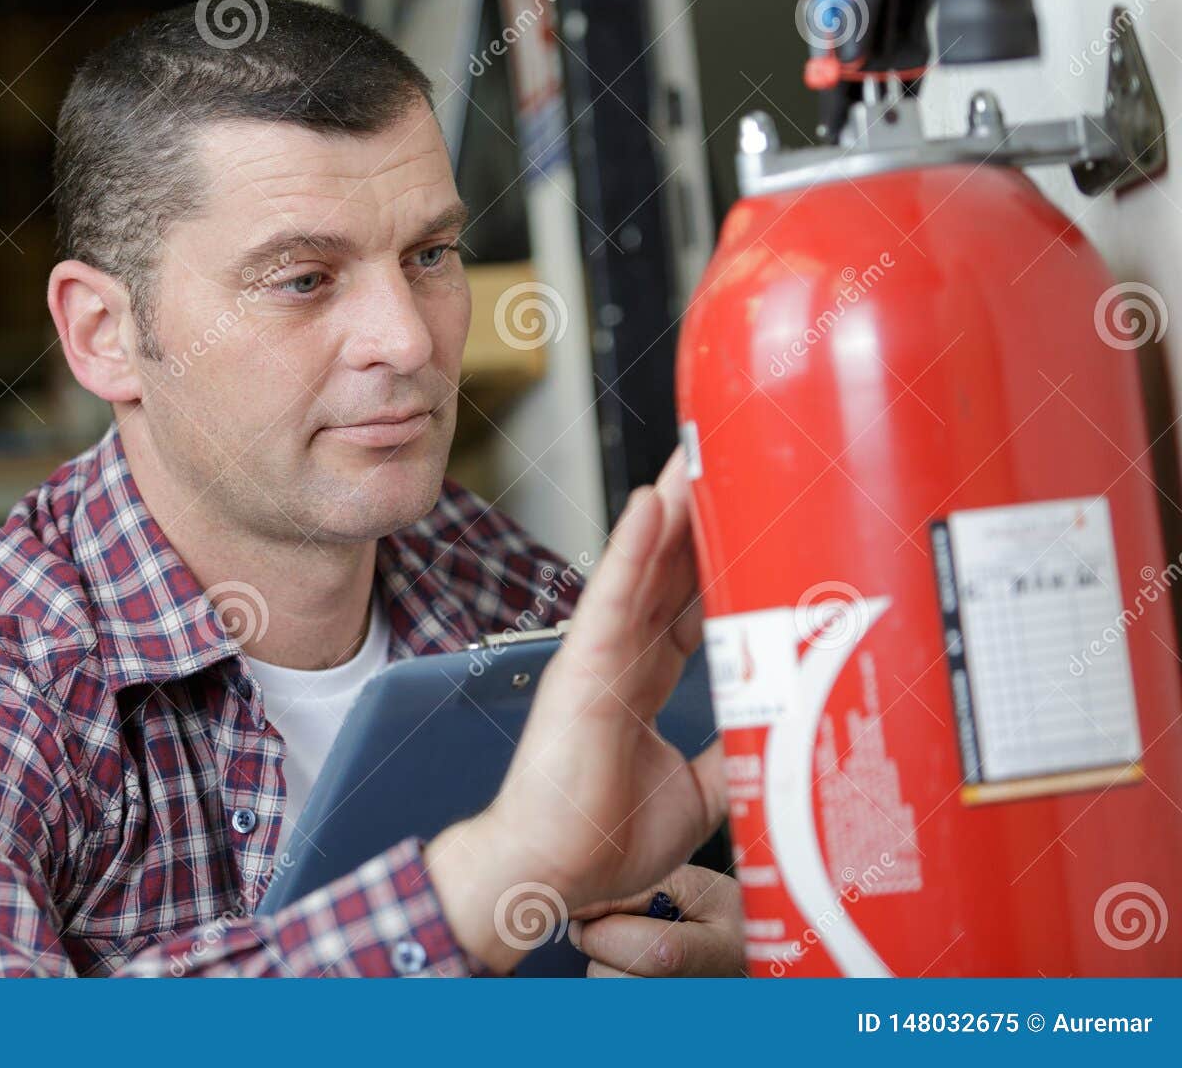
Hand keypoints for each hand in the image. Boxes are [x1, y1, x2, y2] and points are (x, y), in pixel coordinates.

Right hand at [426, 448, 726, 973]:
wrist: (554, 874)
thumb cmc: (601, 839)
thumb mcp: (697, 793)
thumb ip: (729, 757)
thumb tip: (777, 740)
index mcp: (642, 684)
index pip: (690, 610)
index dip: (716, 566)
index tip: (748, 525)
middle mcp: (621, 661)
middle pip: (668, 574)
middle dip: (696, 519)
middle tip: (723, 462)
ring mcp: (599, 659)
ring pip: (642, 570)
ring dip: (668, 511)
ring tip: (693, 457)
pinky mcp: (582, 670)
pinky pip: (612, 599)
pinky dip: (631, 551)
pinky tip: (651, 504)